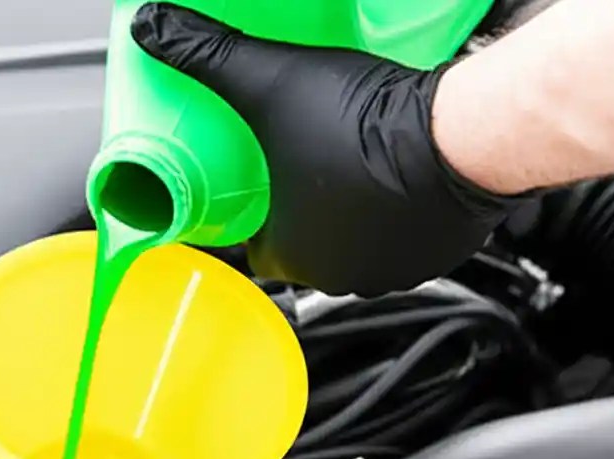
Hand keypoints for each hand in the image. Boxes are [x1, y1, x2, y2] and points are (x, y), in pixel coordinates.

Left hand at [131, 2, 522, 295]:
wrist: (461, 136)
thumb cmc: (366, 127)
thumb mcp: (268, 81)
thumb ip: (206, 55)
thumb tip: (151, 28)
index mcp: (291, 255)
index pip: (253, 248)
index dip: (252, 214)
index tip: (257, 183)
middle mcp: (343, 275)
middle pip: (306, 244)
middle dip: (301, 207)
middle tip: (300, 161)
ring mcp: (395, 271)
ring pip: (357, 243)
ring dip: (349, 212)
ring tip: (345, 162)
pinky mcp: (438, 254)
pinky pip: (404, 238)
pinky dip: (395, 212)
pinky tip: (392, 173)